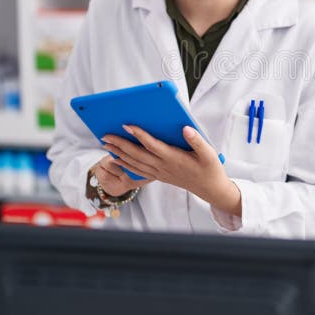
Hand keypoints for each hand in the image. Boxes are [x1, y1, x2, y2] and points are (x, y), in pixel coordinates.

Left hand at [102, 125, 241, 216]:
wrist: (209, 188)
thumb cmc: (210, 169)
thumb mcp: (209, 154)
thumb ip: (197, 140)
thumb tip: (185, 128)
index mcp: (174, 158)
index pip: (151, 145)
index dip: (138, 134)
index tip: (126, 125)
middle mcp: (163, 166)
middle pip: (137, 154)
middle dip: (120, 144)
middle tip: (105, 135)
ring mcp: (159, 172)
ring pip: (134, 163)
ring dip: (118, 153)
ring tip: (106, 144)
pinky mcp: (159, 176)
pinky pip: (137, 170)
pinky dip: (125, 164)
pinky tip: (117, 159)